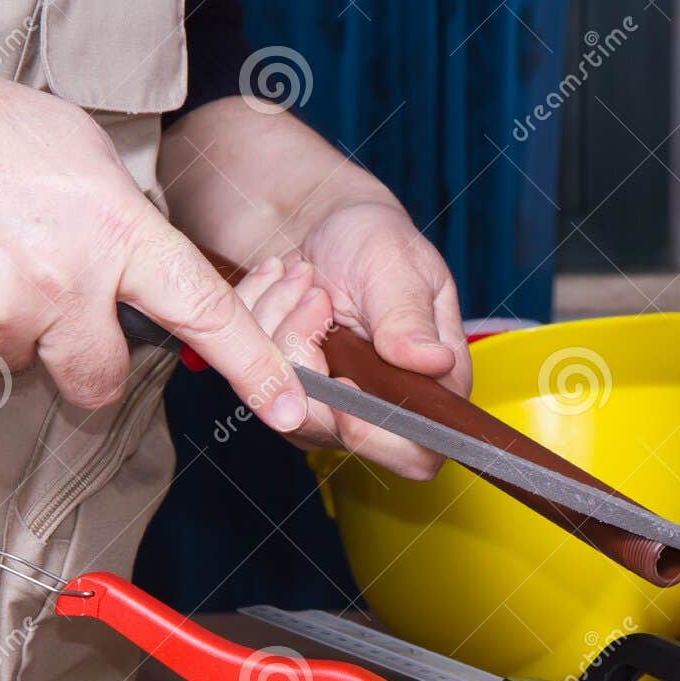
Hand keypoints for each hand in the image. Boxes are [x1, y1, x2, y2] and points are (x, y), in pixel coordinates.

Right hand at [0, 20, 308, 426]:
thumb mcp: (79, 153)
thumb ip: (126, 225)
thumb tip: (147, 280)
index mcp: (113, 229)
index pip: (203, 311)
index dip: (253, 367)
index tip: (290, 409)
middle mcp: (65, 283)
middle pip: (104, 380)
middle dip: (88, 358)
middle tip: (56, 301)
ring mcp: (3, 318)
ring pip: (33, 364)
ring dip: (20, 330)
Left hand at [234, 200, 470, 478]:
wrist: (328, 226)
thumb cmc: (377, 245)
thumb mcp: (402, 269)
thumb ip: (410, 319)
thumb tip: (433, 362)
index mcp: (428, 391)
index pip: (413, 453)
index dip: (376, 436)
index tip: (345, 384)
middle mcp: (377, 410)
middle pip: (328, 427)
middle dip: (306, 352)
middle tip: (316, 294)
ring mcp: (326, 407)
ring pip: (279, 399)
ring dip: (279, 325)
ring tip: (304, 278)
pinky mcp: (283, 392)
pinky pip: (246, 373)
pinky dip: (256, 317)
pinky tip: (279, 284)